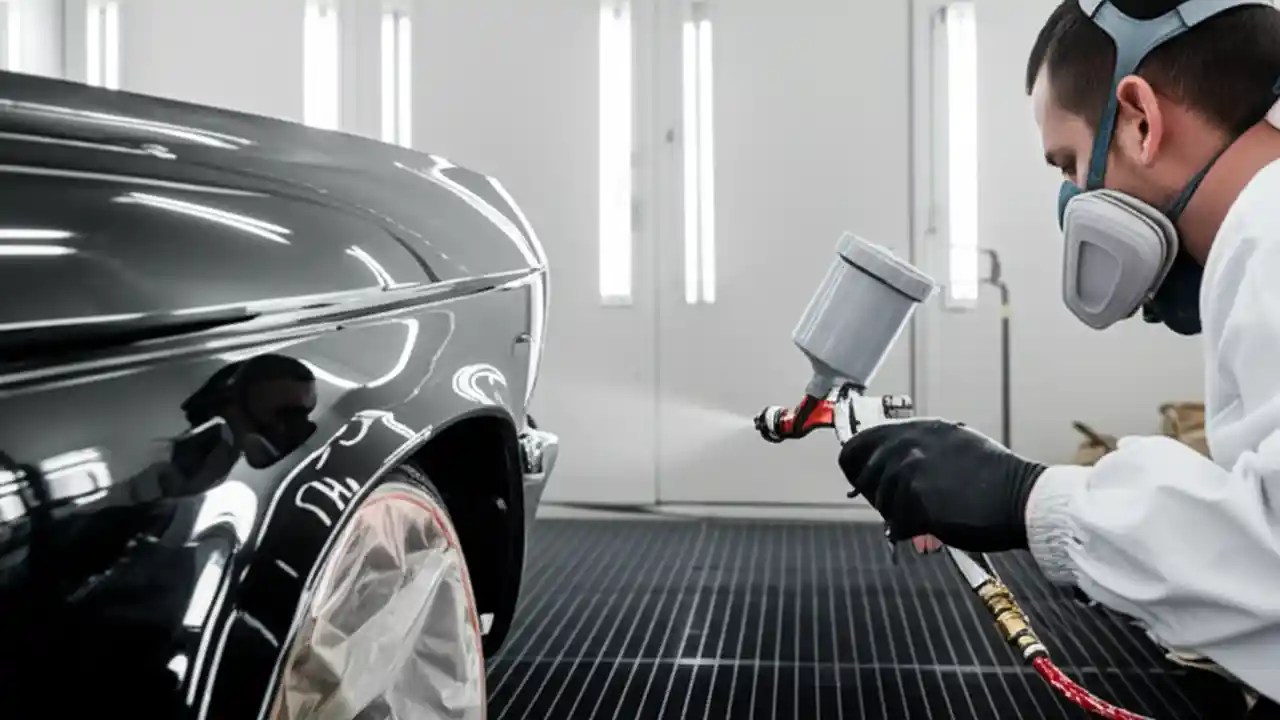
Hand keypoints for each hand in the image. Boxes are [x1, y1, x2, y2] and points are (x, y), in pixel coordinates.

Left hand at [838, 419, 1046, 551]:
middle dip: (878, 497)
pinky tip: (934, 528)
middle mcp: (909, 446)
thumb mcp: (954, 446)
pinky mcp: (918, 503)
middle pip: (863, 478)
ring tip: (932, 515)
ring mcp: (911, 473)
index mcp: (917, 429)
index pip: (857, 446)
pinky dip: (913, 532)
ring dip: (902, 517)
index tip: (862, 482)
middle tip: (903, 508)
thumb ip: (919, 451)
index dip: (856, 468)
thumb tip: (887, 467)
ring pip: (882, 505)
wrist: (1023, 500)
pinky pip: (898, 526)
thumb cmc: (996, 479)